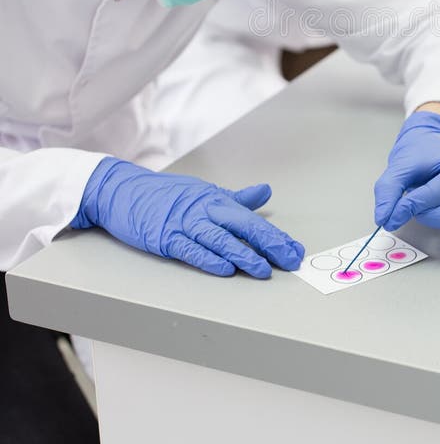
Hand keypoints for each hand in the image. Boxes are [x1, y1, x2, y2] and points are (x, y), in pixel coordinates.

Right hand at [71, 158, 303, 277]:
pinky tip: (224, 269)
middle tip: (289, 259)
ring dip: (242, 255)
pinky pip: (190, 250)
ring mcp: (184, 224)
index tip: (295, 250)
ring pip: (219, 240)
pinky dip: (208, 259)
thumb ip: (237, 198)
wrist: (124, 190)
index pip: (253, 220)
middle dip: (268, 244)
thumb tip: (265, 192)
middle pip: (243, 227)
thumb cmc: (167, 194)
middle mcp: (205, 210)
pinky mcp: (165, 237)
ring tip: (262, 269)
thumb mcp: (205, 192)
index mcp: (217, 201)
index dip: (275, 236)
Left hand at [373, 112, 439, 247]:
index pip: (437, 194)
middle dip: (428, 216)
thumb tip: (385, 219)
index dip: (411, 207)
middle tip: (415, 206)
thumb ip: (388, 190)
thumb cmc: (422, 153)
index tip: (392, 215)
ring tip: (434, 208)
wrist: (434, 143)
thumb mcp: (400, 165)